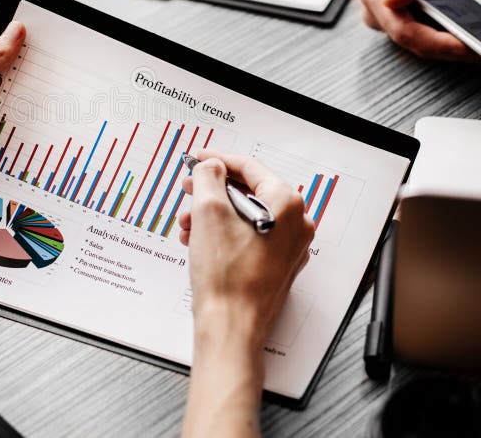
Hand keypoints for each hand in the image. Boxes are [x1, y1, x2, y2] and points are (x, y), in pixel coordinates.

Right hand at [179, 151, 313, 339]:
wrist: (230, 325)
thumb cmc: (226, 276)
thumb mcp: (208, 210)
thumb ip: (208, 176)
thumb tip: (211, 166)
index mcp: (285, 204)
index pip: (249, 167)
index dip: (217, 159)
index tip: (198, 158)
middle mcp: (295, 224)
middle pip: (247, 191)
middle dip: (211, 192)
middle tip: (188, 190)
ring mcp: (289, 247)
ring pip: (245, 215)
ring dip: (213, 214)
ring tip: (188, 225)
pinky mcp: (277, 265)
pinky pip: (249, 236)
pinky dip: (223, 233)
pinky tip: (199, 240)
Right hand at [358, 0, 472, 60]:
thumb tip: (392, 1)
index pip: (402, 30)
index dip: (433, 42)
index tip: (462, 45)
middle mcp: (380, 13)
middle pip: (413, 42)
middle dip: (447, 48)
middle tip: (478, 49)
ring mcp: (394, 18)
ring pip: (423, 44)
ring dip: (451, 46)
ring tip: (477, 45)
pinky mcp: (409, 19)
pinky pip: (430, 35)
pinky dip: (450, 37)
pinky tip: (470, 35)